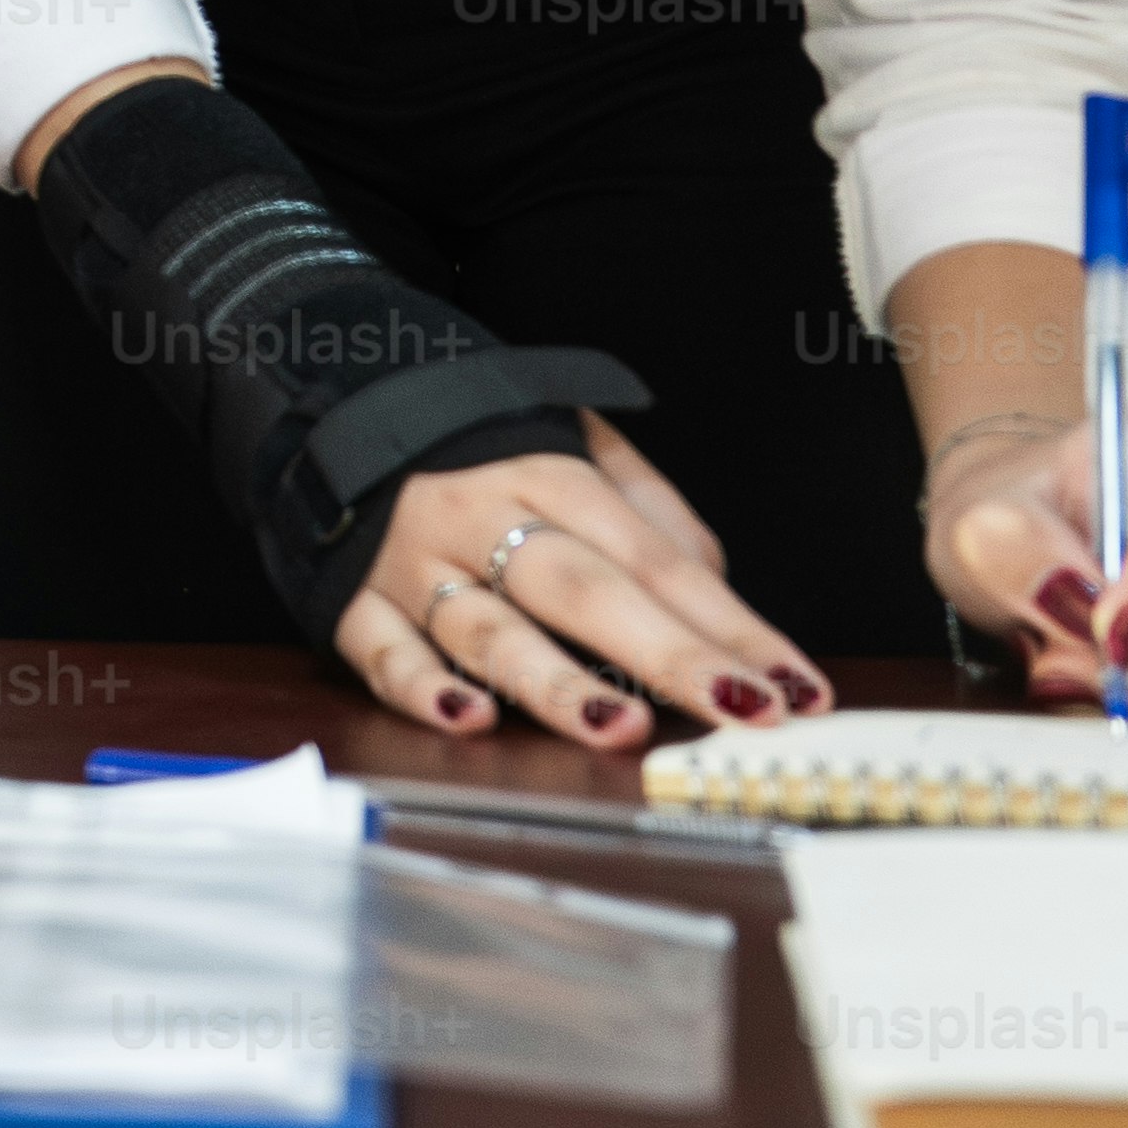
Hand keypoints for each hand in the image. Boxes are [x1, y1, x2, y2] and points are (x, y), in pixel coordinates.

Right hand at [335, 416, 824, 750]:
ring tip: (618, 727)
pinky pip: (383, 653)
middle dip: (667, 654)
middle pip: (581, 590)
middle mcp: (480, 517)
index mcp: (545, 472)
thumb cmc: (480, 440)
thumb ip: (653, 514)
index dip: (730, 625)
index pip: (656, 558)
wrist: (333, 400)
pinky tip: (470, 719)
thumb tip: (714, 600)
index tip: (794, 685)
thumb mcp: (576, 441)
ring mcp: (411, 563)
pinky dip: (421, 689)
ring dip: (553, 681)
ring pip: (486, 629)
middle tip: (742, 708)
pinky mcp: (351, 601)